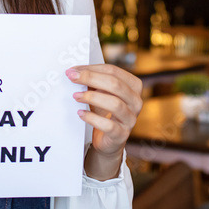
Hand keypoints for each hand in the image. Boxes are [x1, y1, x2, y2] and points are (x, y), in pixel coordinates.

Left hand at [66, 64, 142, 180]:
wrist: (107, 139)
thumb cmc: (104, 112)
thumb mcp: (101, 93)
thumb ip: (94, 82)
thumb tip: (75, 72)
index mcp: (133, 86)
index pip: (113, 71)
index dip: (92, 69)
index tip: (73, 70)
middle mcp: (136, 101)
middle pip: (115, 84)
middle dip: (91, 78)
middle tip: (72, 78)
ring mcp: (130, 119)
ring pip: (115, 104)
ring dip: (92, 97)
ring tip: (76, 96)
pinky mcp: (122, 135)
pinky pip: (108, 125)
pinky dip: (92, 118)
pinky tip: (81, 114)